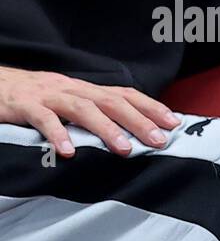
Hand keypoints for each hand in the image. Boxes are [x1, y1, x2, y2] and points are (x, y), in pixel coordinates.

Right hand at [0, 67, 179, 156]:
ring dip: (106, 129)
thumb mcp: (67, 101)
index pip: (124, 94)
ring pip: (82, 108)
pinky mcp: (23, 105)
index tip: (173, 123)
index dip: (150, 107)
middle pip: (110, 101)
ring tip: (125, 149)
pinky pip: (43, 119)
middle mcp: (71, 88)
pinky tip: (68, 152)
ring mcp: (48, 95)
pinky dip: (57, 134)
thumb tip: (128, 131)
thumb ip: (93, 113)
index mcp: (84, 89)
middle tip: (159, 140)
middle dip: (138, 121)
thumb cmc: (33, 98)